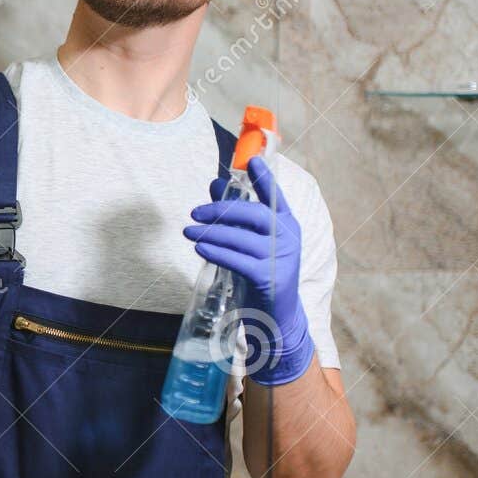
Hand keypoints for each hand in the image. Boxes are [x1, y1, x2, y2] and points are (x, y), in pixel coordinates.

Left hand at [182, 156, 314, 385]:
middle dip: (223, 209)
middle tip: (195, 212)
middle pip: (256, 214)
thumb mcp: (250, 240)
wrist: (276, 316)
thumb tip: (215, 184)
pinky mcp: (270, 279)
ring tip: (189, 231)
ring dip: (212, 232)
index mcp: (287, 223)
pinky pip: (239, 260)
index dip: (265, 177)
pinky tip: (200, 247)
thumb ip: (235, 215)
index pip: (277, 195)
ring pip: (243, 238)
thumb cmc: (260, 271)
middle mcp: (289, 237)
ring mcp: (282, 258)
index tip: (251, 161)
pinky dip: (217, 252)